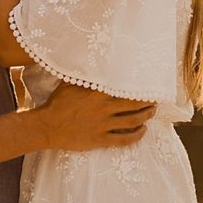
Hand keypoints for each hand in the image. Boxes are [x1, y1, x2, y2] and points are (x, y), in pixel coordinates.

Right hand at [35, 83, 154, 150]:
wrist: (47, 126)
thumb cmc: (57, 103)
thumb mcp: (71, 83)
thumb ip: (86, 75)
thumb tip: (95, 63)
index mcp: (98, 93)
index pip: (126, 88)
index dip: (140, 88)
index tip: (149, 85)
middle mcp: (104, 108)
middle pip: (134, 105)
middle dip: (148, 103)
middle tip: (155, 100)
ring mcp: (103, 125)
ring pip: (133, 121)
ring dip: (146, 117)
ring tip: (152, 113)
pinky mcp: (100, 139)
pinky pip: (124, 139)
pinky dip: (137, 136)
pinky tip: (143, 131)